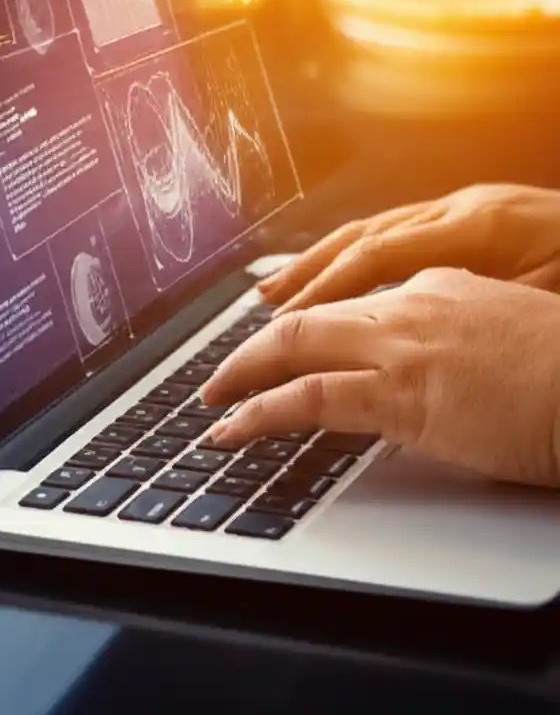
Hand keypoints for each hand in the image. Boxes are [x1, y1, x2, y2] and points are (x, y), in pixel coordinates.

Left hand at [201, 268, 559, 486]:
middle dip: (251, 348)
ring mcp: (402, 346)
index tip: (279, 349)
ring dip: (239, 377)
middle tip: (218, 375)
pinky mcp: (400, 393)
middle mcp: (411, 306)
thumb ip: (460, 346)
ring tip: (210, 403)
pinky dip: (258, 413)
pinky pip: (305, 398)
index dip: (304, 332)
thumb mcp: (509, 342)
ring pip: (291, 348)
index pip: (351, 308)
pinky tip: (233, 430)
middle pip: (306, 319)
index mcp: (440, 289)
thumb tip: (437, 375)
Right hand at [259, 184, 559, 314]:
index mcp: (478, 227)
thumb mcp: (545, 313)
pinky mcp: (479, 223)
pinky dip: (358, 263)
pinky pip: (400, 238)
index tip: (279, 332)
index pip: (373, 260)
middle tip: (258, 312)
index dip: (318, 297)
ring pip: (375, 234)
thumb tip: (403, 357)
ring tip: (275, 295)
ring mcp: (470, 213)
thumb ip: (469, 328)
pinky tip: (341, 283)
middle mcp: (465, 211)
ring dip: (320, 267)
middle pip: (362, 240)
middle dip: (303, 278)